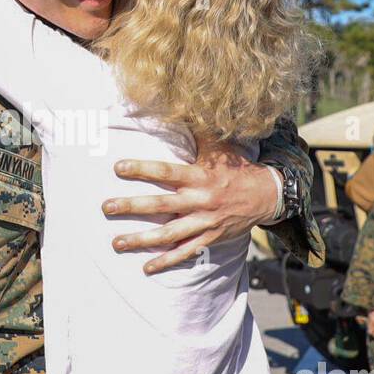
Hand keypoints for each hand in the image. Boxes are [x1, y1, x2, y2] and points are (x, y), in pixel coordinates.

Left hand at [103, 142, 281, 273]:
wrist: (266, 195)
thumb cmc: (236, 167)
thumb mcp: (218, 147)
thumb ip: (196, 132)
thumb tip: (177, 106)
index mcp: (199, 176)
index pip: (166, 171)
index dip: (142, 169)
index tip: (117, 167)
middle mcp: (200, 200)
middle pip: (161, 205)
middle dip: (132, 207)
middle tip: (106, 207)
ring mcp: (204, 222)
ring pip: (169, 234)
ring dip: (141, 240)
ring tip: (116, 243)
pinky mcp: (210, 238)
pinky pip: (185, 252)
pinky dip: (166, 261)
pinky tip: (146, 267)